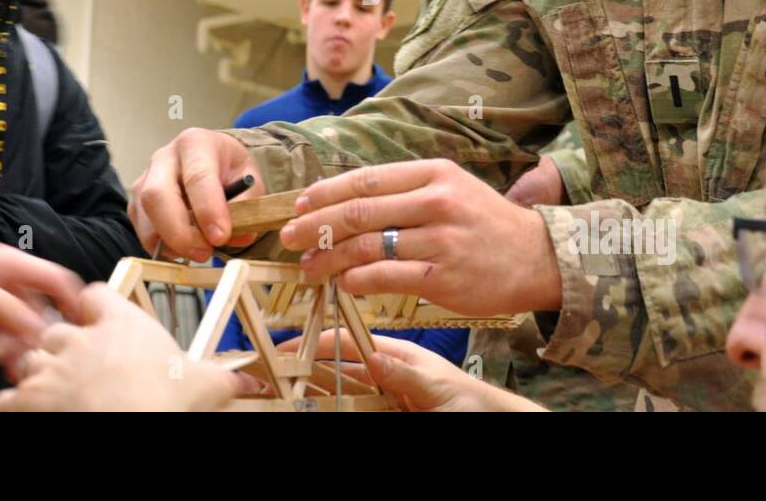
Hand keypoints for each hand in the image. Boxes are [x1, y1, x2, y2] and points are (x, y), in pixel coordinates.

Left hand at [0, 242, 81, 366]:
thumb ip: (8, 308)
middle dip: (17, 340)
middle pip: (33, 318)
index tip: (77, 330)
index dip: (72, 302)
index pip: (56, 280)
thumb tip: (39, 329)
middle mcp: (3, 283)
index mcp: (11, 265)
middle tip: (4, 358)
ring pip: (10, 335)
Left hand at [0, 283, 240, 411]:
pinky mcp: (25, 400)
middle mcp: (80, 339)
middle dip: (62, 349)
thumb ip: (226, 377)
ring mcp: (49, 369)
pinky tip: (32, 413)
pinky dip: (14, 406)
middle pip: (57, 328)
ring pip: (29, 361)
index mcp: (121, 324)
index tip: (101, 327)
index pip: (96, 296)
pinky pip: (6, 397)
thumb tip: (253, 382)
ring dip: (37, 376)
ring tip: (53, 393)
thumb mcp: (205, 385)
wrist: (132, 426)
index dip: (96, 312)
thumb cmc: (165, 404)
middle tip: (77, 370)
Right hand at [129, 128, 263, 260]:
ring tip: (199, 252)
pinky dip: (161, 246)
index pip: (197, 177)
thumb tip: (238, 235)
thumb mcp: (250, 180)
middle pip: (157, 195)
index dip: (207, 210)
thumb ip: (246, 206)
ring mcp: (145, 179)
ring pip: (144, 216)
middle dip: (178, 231)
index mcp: (196, 144)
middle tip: (204, 252)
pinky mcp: (137, 202)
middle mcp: (164, 157)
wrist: (214, 162)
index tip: (220, 237)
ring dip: (170, 243)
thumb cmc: (231, 170)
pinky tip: (184, 247)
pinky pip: (141, 229)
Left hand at [279, 159, 560, 314]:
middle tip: (290, 237)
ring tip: (310, 266)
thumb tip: (345, 200)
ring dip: (330, 258)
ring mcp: (440, 239)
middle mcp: (436, 201)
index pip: (366, 179)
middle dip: (316, 225)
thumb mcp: (450, 188)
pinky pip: (386, 276)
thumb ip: (404, 190)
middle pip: (359, 211)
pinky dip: (357, 279)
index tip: (300, 206)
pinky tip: (342, 282)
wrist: (537, 257)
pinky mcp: (443, 275)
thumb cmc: (485, 223)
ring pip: (367, 246)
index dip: (326, 193)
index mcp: (433, 173)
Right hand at [289, 331, 542, 411]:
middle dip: (306, 368)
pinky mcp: (383, 413)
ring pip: (339, 393)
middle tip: (275, 372)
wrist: (491, 423)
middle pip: (336, 370)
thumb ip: (405, 374)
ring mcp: (382, 397)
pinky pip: (352, 409)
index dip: (318, 342)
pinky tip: (312, 407)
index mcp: (396, 355)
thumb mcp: (438, 386)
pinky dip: (332, 407)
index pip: (348, 343)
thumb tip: (373, 357)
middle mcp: (384, 374)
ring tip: (283, 392)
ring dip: (312, 392)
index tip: (289, 344)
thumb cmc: (472, 402)